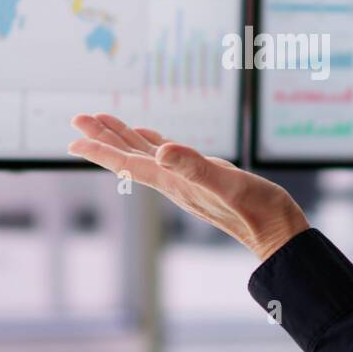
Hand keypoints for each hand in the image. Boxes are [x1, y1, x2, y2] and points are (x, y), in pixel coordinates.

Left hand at [67, 112, 309, 261]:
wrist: (279, 233)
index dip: (101, 150)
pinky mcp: (203, 179)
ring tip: (103, 121)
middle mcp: (175, 182)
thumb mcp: (228, 184)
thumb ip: (196, 167)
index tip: (73, 139)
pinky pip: (169, 157)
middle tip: (78, 117)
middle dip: (103, 137)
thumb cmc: (258, 211)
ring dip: (123, 138)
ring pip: (146, 155)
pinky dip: (153, 144)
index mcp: (175, 182)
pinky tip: (149, 138)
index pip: (129, 164)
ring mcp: (187, 182)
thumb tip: (162, 151)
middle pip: (130, 157)